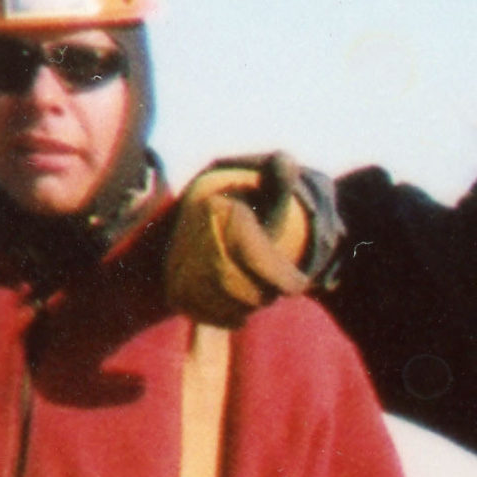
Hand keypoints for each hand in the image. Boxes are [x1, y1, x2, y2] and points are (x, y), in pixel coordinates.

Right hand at [166, 154, 324, 322]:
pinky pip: (209, 316)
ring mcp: (178, 265)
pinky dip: (230, 317)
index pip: (254, 257)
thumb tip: (285, 159)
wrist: (207, 221)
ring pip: (225, 304)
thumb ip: (279, 182)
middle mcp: (190, 238)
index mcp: (214, 210)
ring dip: (251, 304)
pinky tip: (241, 306)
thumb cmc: (249, 209)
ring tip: (259, 289)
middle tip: (278, 286)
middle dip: (267, 291)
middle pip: (240, 287)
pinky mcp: (175, 288)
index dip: (284, 278)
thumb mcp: (266, 193)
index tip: (301, 284)